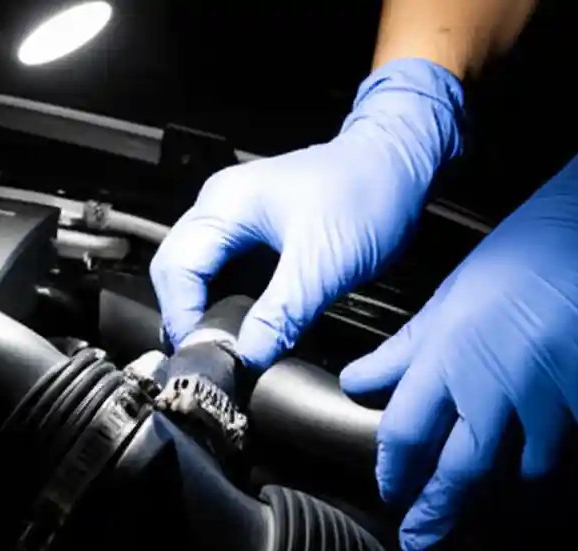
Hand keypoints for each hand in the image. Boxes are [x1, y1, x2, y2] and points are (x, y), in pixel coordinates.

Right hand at [150, 58, 463, 369]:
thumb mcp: (324, 264)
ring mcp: (235, 222)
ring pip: (197, 278)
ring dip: (205, 315)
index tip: (202, 356)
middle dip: (187, 318)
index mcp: (225, 206)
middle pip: (176, 273)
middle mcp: (220, 210)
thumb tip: (247, 357)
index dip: (183, 317)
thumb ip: (281, 315)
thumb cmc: (367, 191)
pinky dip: (226, 307)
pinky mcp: (254, 238)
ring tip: (223, 353)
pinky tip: (242, 332)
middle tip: (207, 360)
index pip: (177, 269)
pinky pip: (224, 277)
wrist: (401, 163)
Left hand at [341, 113, 577, 550]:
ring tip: (484, 524)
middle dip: (437, 515)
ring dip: (502, 510)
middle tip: (421, 542)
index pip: (406, 435)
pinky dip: (566, 491)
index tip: (392, 495)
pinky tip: (548, 501)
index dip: (395, 474)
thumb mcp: (450, 297)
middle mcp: (498, 386)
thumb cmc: (528, 253)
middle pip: (461, 474)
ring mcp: (558, 401)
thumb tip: (358, 384)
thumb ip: (405, 350)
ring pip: (525, 481)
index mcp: (450, 355)